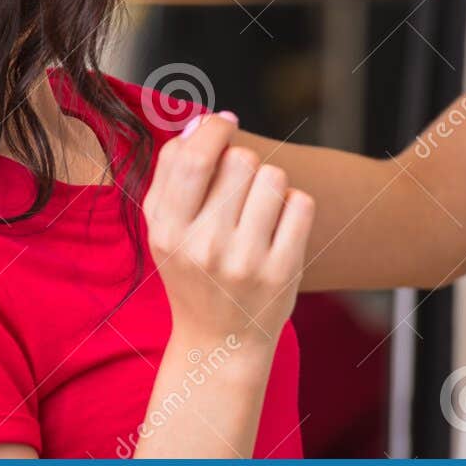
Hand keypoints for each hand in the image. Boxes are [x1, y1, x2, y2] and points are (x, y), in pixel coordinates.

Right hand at [142, 111, 312, 351]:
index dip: (213, 129)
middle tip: (238, 190)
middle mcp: (204, 247)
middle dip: (244, 164)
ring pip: (274, 177)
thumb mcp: (164, 229)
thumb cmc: (192, 272)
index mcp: (168, 232)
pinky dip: (294, 207)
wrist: (219, 342)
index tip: (225, 123)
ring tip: (258, 211)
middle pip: (240, 160)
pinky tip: (278, 227)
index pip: (193, 159)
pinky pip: (301, 203)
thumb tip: (200, 123)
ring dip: (271, 185)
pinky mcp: (282, 271)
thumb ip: (170, 172)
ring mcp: (245, 261)